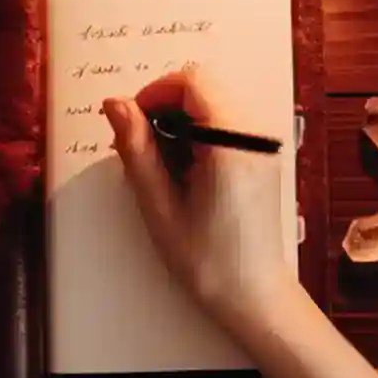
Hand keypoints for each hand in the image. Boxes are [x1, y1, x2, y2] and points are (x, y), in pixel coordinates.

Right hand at [103, 69, 293, 328]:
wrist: (253, 296)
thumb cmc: (207, 260)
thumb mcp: (159, 205)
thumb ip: (136, 148)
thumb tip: (115, 104)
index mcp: (233, 142)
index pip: (192, 81)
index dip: (154, 93)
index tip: (131, 125)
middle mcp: (255, 134)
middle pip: (203, 88)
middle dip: (163, 109)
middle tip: (139, 151)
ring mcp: (262, 144)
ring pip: (212, 104)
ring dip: (179, 123)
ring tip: (160, 168)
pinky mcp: (261, 156)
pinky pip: (225, 124)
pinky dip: (197, 136)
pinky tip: (183, 172)